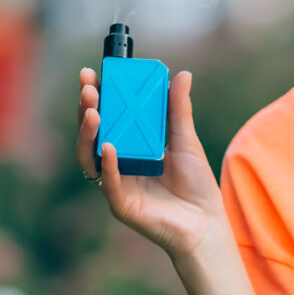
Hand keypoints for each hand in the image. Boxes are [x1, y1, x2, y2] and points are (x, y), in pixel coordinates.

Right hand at [76, 67, 229, 261]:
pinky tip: (108, 146)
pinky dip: (108, 163)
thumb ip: (179, 110)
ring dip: (89, 134)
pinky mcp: (122, 204)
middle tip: (87, 87)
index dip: (98, 96)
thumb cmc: (195, 183)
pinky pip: (110, 182)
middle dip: (87, 109)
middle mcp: (117, 163)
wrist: (206, 221)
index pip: (107, 117)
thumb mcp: (187, 140)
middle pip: (93, 134)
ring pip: (91, 157)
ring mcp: (117, 184)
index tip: (93, 73)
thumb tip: (182, 74)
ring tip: (92, 112)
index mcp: (130, 146)